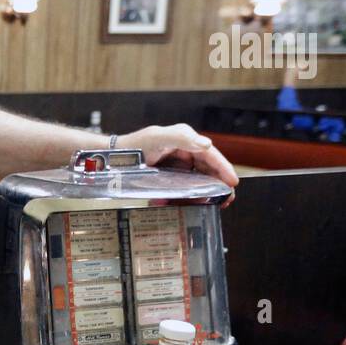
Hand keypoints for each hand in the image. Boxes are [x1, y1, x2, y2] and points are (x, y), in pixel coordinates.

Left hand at [117, 123, 238, 194]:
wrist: (113, 159)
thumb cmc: (134, 145)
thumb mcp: (157, 137)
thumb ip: (181, 138)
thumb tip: (206, 144)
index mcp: (185, 141)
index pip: (210, 155)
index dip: (223, 168)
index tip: (233, 183)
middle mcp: (184, 153)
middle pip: (207, 170)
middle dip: (218, 185)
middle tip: (225, 200)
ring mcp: (176, 167)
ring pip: (197, 182)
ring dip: (203, 194)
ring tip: (209, 206)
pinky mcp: (168, 179)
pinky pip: (182, 190)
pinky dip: (185, 199)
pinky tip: (186, 207)